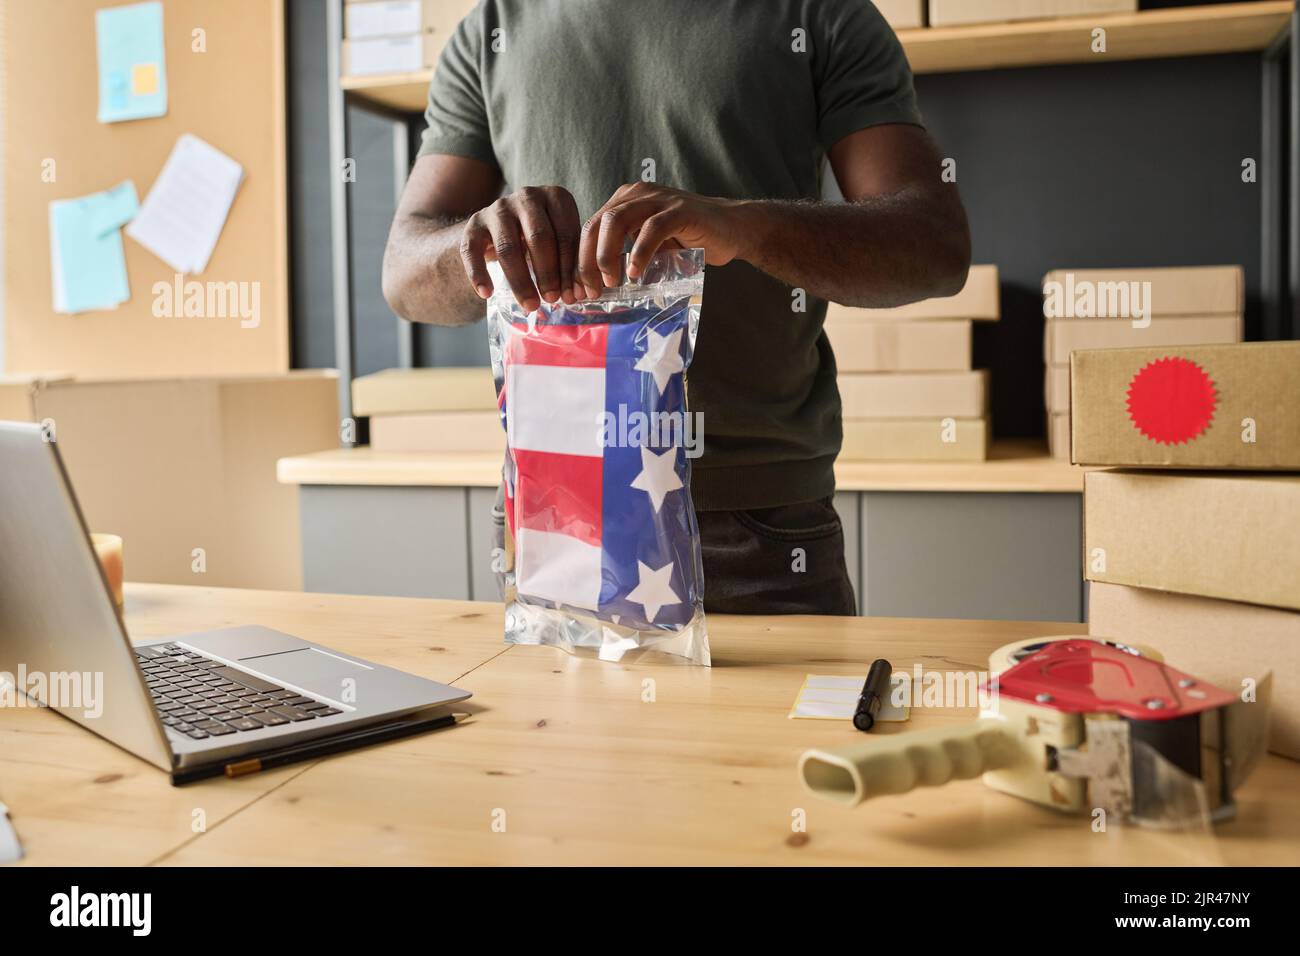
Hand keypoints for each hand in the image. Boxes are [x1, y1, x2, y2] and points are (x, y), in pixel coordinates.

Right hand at [458, 185, 582, 311]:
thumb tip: (579, 294)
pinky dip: (479, 274)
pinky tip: (486, 294)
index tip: (572, 295)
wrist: (499, 227)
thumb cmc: (540, 238)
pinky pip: (472, 250)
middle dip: (548, 274)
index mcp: (555, 197)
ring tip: (530, 305)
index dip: (570, 268)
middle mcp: (527, 197)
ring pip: (508, 247)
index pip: (566, 234)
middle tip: (552, 300)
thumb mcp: (560, 241)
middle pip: (539, 238)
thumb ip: (571, 263)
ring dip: (520, 281)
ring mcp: (498, 208)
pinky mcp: (474, 223)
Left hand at [578, 183, 749, 296]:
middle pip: (597, 225)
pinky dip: (639, 252)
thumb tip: (595, 286)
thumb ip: (624, 254)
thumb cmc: (688, 239)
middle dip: (588, 262)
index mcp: (623, 201)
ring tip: (612, 283)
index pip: (590, 229)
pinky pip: (651, 229)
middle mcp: (636, 195)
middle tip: (591, 292)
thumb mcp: (648, 245)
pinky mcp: (679, 210)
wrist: (732, 228)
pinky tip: (635, 273)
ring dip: (608, 256)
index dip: (579, 262)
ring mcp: (658, 199)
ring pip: (616, 221)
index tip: (578, 291)